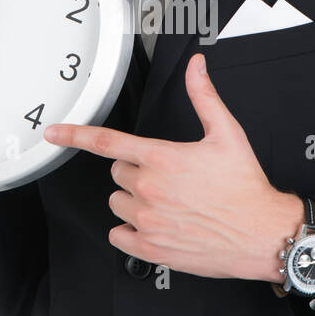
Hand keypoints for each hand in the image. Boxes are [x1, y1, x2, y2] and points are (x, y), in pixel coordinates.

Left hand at [43, 53, 304, 280]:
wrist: (260, 233)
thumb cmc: (245, 188)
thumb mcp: (227, 134)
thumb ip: (204, 97)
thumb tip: (197, 67)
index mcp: (162, 158)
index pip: (106, 142)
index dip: (74, 135)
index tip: (54, 133)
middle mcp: (150, 189)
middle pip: (118, 172)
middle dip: (137, 171)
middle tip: (168, 177)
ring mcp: (147, 221)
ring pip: (118, 202)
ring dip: (135, 200)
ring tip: (168, 203)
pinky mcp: (150, 248)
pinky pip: (118, 235)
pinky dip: (131, 231)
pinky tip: (156, 225)